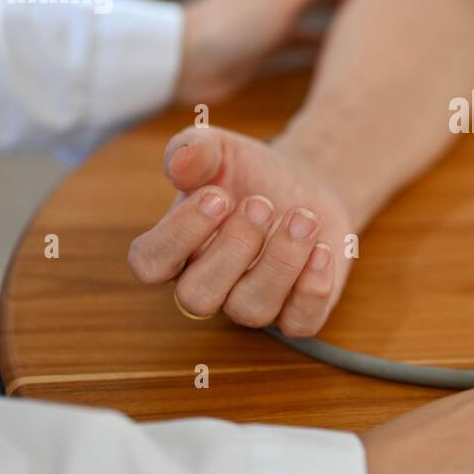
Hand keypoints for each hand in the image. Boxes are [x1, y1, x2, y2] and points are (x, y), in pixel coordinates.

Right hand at [127, 126, 353, 335]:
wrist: (305, 185)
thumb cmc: (250, 174)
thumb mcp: (220, 149)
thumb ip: (193, 149)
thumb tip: (178, 164)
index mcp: (178, 249)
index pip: (150, 263)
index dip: (178, 234)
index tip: (216, 195)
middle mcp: (209, 284)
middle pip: (197, 297)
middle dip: (234, 247)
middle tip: (262, 204)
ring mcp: (252, 303)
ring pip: (251, 311)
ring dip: (280, 262)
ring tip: (303, 218)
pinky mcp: (296, 312)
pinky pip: (299, 324)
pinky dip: (313, 288)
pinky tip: (322, 249)